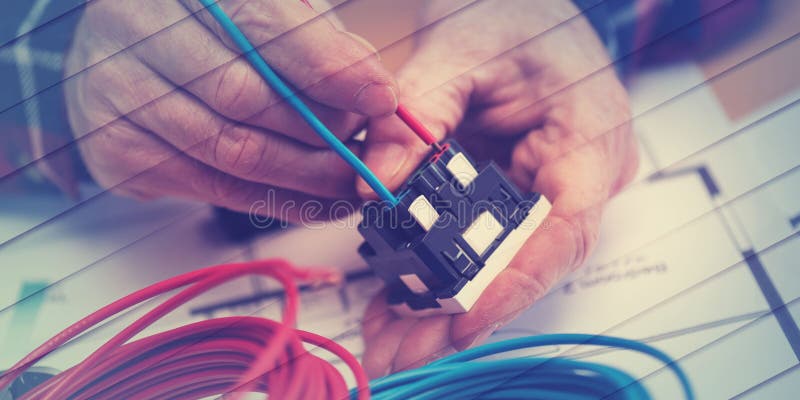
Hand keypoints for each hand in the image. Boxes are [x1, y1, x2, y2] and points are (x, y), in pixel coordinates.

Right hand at [64, 0, 396, 220]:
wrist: (121, 57)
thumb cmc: (209, 30)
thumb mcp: (266, 13)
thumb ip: (317, 44)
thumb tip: (375, 94)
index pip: (263, 25)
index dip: (328, 68)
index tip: (382, 99)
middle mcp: (133, 28)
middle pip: (247, 95)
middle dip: (322, 131)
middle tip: (366, 150)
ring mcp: (115, 93)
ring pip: (233, 150)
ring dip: (307, 176)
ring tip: (351, 182)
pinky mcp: (118, 151)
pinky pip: (215, 188)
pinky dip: (277, 200)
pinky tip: (317, 202)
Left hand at [358, 0, 638, 376]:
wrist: (520, 12)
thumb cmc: (512, 17)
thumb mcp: (461, 48)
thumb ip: (418, 112)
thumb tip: (376, 186)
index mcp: (588, 141)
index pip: (564, 230)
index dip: (514, 284)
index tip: (460, 321)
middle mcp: (574, 181)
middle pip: (524, 265)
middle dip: (459, 312)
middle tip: (398, 352)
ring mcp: (543, 195)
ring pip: (498, 266)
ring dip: (442, 305)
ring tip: (386, 339)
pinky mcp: (511, 198)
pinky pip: (479, 247)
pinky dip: (437, 275)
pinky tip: (394, 303)